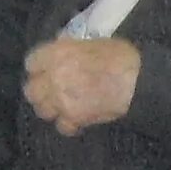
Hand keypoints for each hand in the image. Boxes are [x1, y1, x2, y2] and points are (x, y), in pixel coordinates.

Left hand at [23, 38, 140, 136]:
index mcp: (57, 54)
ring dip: (51, 108)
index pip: (32, 62)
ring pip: (42, 110)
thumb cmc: (121, 57)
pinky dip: (68, 124)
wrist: (139, 82)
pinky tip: (76, 119)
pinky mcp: (75, 118)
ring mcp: (61, 100)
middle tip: (52, 90)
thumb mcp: (92, 43)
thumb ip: (71, 50)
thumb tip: (64, 54)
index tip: (46, 69)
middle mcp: (53, 77)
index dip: (39, 67)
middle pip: (31, 90)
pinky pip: (62, 126)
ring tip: (62, 106)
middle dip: (40, 90)